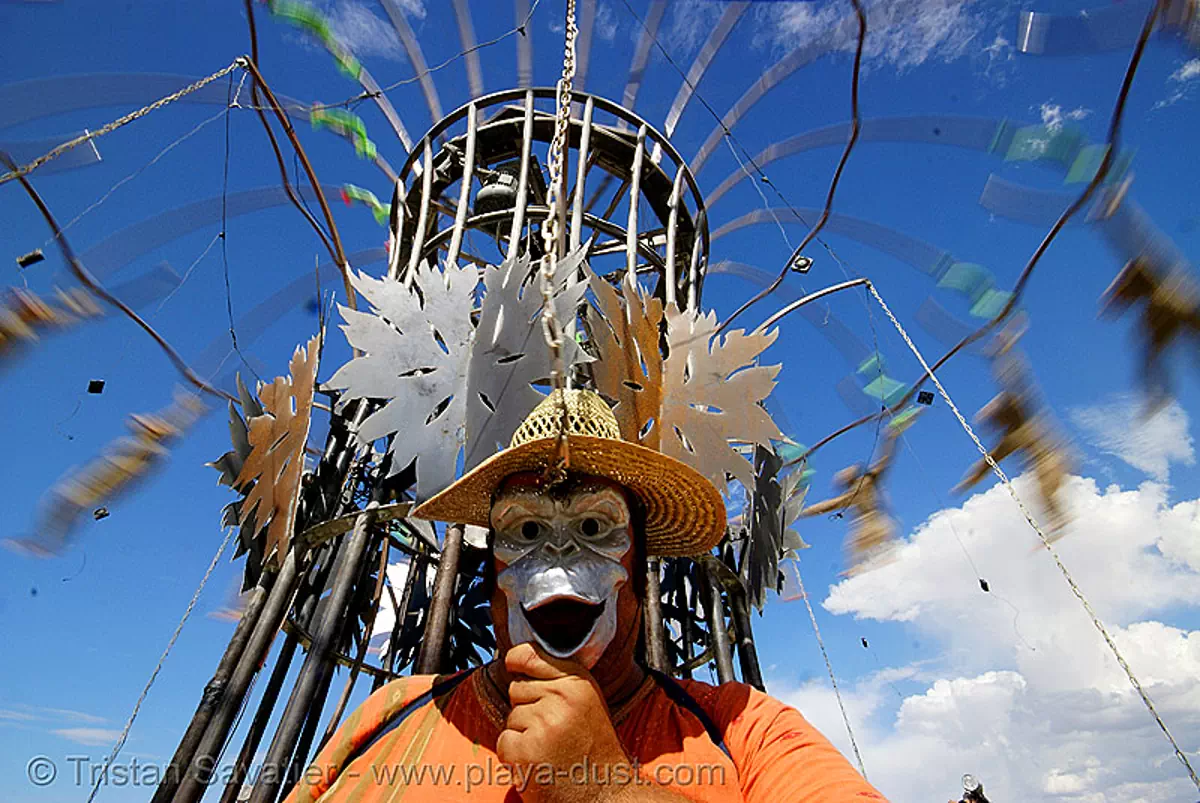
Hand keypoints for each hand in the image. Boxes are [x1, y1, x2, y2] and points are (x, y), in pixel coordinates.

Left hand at [496, 643, 630, 801]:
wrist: (604, 793)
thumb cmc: (593, 749)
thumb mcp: (586, 702)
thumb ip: (558, 681)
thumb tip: (516, 659)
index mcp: (578, 682)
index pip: (529, 655)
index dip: (516, 660)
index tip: (514, 664)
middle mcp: (561, 699)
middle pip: (516, 688)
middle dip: (527, 708)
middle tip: (553, 729)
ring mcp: (543, 725)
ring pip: (511, 716)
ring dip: (523, 734)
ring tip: (549, 748)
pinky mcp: (526, 751)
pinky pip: (504, 741)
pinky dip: (515, 756)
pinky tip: (539, 763)